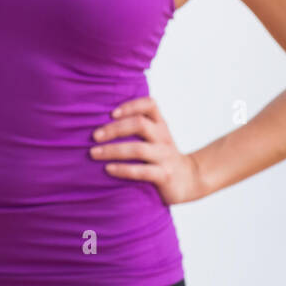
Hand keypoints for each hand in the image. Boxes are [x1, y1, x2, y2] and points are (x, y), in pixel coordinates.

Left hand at [90, 96, 205, 204]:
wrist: (191, 180)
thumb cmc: (161, 156)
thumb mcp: (154, 137)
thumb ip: (136, 127)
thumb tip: (95, 118)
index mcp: (160, 125)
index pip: (150, 105)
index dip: (130, 105)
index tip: (111, 113)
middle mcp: (163, 138)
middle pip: (139, 124)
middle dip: (114, 129)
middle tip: (94, 136)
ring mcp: (165, 157)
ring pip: (138, 149)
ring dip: (112, 150)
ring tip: (94, 153)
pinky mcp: (165, 175)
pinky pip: (143, 171)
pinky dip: (123, 169)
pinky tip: (108, 169)